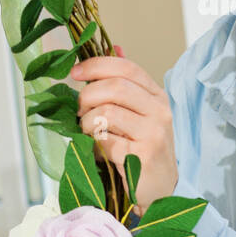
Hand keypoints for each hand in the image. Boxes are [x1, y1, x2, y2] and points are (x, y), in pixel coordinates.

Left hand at [69, 48, 177, 215]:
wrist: (160, 190)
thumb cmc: (143, 150)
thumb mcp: (138, 113)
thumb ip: (126, 83)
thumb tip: (115, 46)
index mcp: (157, 96)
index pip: (126, 68)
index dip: (97, 65)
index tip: (75, 72)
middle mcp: (160, 111)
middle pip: (114, 88)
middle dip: (87, 96)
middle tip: (79, 111)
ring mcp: (154, 133)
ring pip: (106, 113)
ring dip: (87, 123)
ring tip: (89, 133)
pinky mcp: (143, 156)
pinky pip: (106, 141)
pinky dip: (94, 145)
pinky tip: (98, 151)